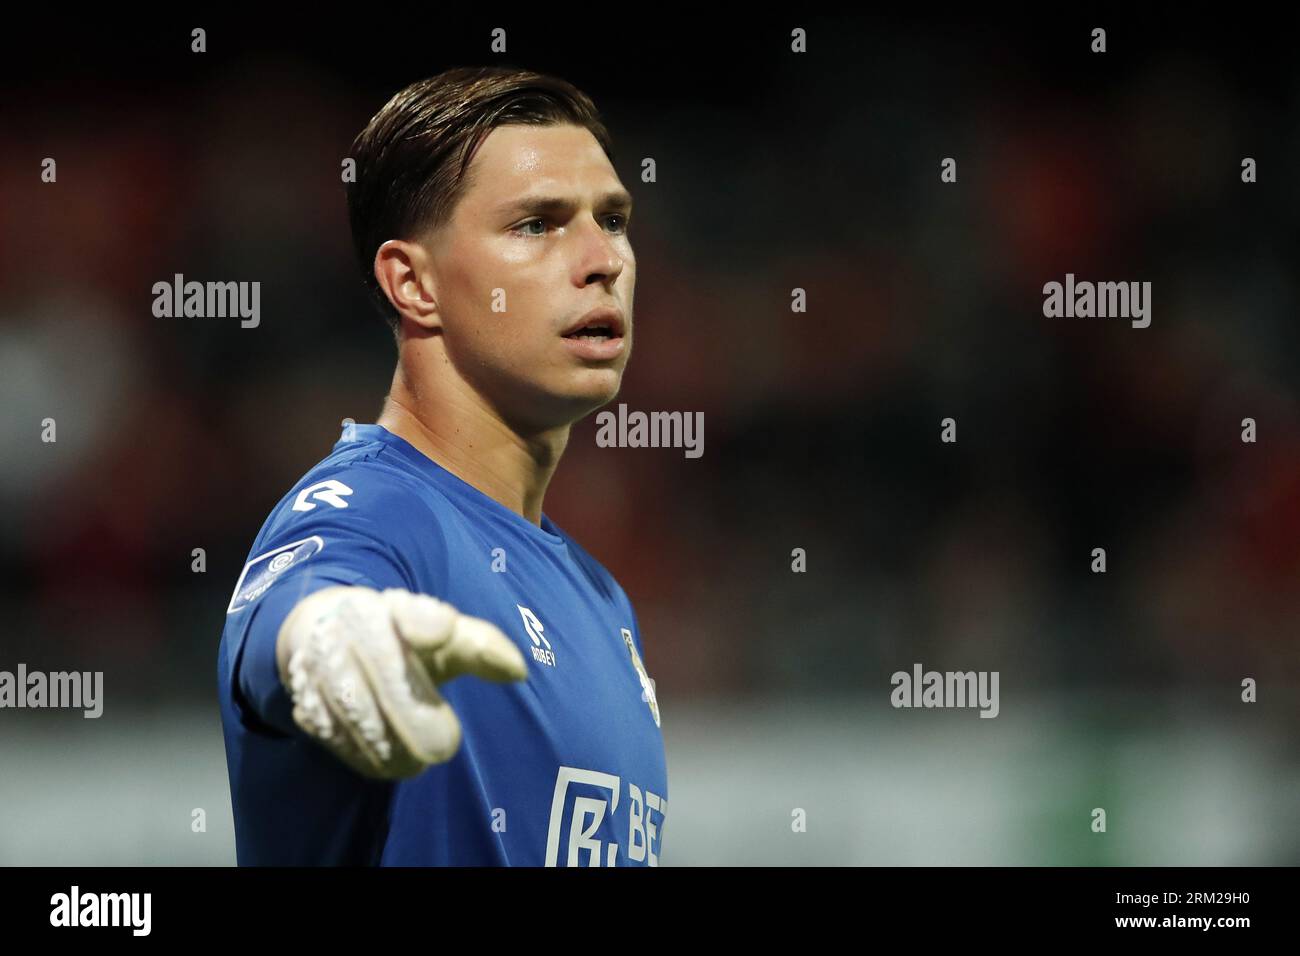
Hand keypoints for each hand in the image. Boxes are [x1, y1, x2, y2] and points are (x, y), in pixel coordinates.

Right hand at [275, 585, 526, 778]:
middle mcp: (352, 624)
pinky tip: (383, 764)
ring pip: (352, 706)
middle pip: (382, 669)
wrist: (322, 632)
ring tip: (416, 764)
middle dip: (412, 714)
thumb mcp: (441, 639)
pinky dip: (358, 752)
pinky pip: (329, 728)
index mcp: (393, 606)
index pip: (410, 609)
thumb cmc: (399, 640)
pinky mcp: (303, 692)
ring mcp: (321, 657)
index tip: (441, 631)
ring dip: (386, 742)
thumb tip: (518, 670)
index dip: (425, 619)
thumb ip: (479, 649)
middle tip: (444, 748)